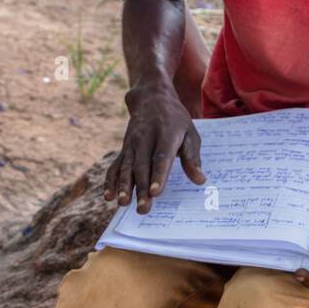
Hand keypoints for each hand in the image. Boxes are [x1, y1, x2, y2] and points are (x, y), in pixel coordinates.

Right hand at [104, 83, 203, 213]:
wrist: (151, 98)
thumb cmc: (176, 120)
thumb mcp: (190, 133)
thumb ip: (193, 158)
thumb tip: (200, 180)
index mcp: (166, 134)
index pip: (161, 157)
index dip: (158, 175)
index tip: (155, 192)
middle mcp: (146, 139)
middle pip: (142, 166)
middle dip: (141, 188)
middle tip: (143, 209)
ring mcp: (132, 144)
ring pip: (127, 167)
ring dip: (124, 186)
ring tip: (123, 204)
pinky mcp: (124, 149)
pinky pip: (115, 165)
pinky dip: (110, 181)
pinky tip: (108, 196)